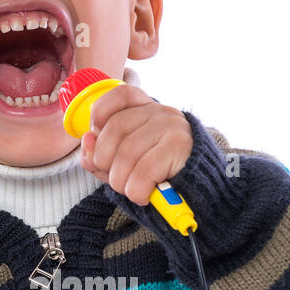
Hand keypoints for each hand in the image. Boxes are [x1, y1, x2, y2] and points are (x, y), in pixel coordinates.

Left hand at [79, 83, 191, 206]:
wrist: (202, 191)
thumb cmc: (159, 176)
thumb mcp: (125, 162)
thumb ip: (101, 154)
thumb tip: (88, 144)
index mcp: (146, 110)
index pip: (120, 95)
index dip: (100, 114)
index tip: (96, 135)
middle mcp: (159, 112)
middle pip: (114, 129)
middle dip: (105, 161)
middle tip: (116, 178)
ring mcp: (171, 126)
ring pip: (126, 153)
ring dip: (121, 182)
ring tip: (131, 190)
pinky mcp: (180, 146)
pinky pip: (143, 171)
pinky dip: (136, 191)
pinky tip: (144, 195)